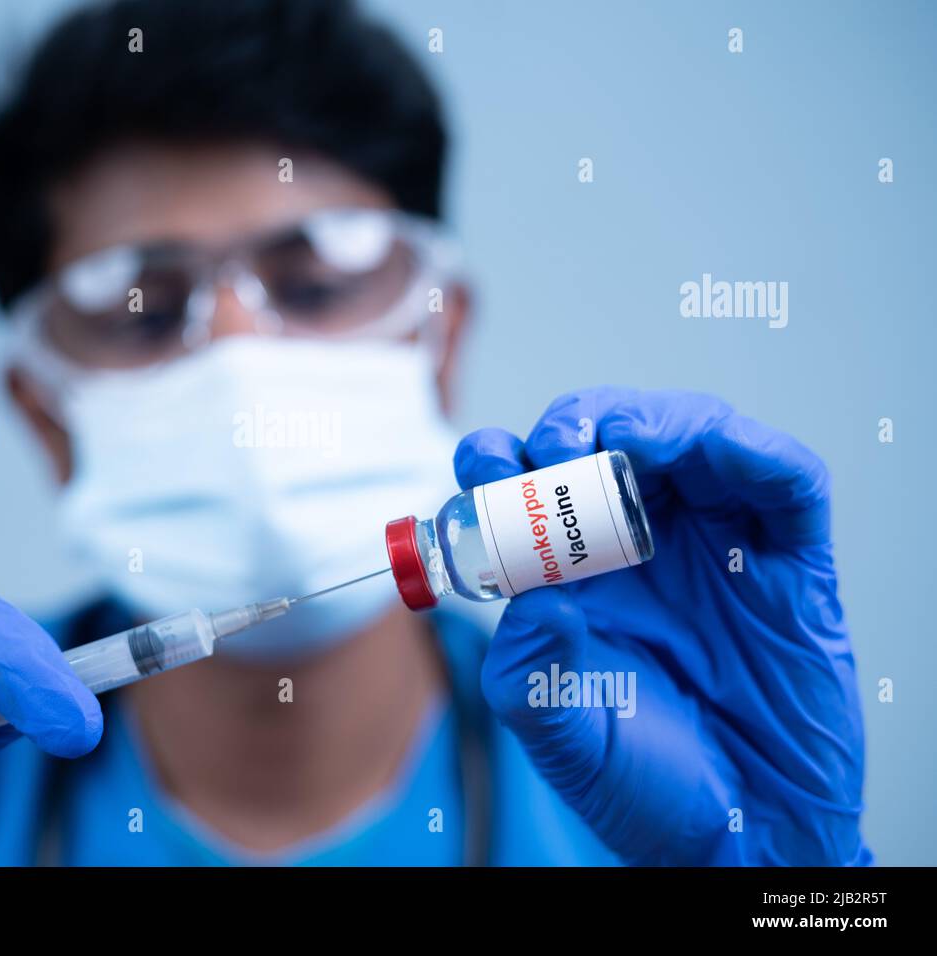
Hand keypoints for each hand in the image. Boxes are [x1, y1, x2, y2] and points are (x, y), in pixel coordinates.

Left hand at [458, 388, 868, 864]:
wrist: (746, 842)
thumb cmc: (646, 787)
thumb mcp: (559, 732)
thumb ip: (527, 669)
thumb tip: (529, 595)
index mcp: (577, 575)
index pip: (532, 487)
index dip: (503, 460)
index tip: (487, 465)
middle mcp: (644, 547)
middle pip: (608, 441)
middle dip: (575, 422)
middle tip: (556, 445)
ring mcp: (718, 547)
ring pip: (694, 440)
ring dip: (655, 421)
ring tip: (623, 441)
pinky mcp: (790, 563)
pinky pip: (788, 484)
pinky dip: (758, 453)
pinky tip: (719, 452)